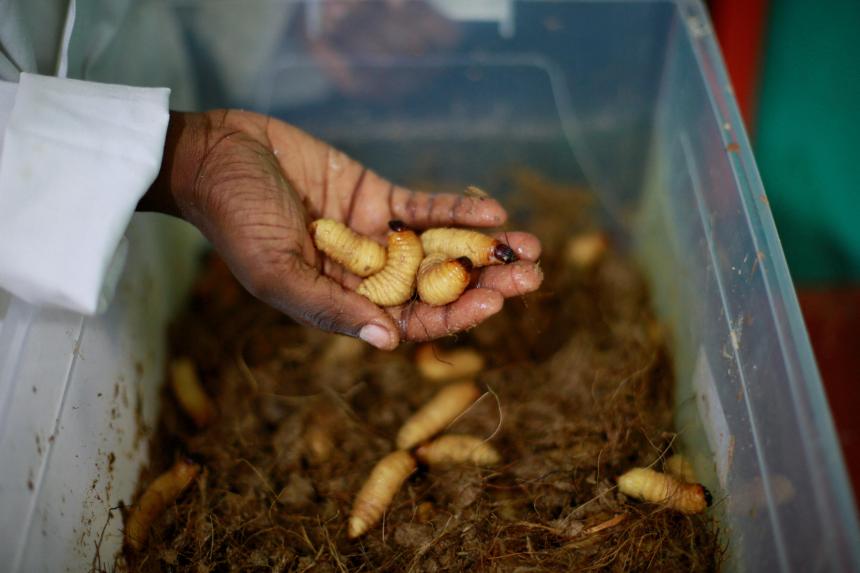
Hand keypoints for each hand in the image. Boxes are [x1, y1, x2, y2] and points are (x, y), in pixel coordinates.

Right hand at [140, 110, 542, 349]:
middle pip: (436, 287)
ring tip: (530, 246)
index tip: (491, 304)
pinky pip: (424, 208)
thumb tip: (388, 341)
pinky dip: (457, 210)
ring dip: (485, 248)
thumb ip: (330, 308)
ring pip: (439, 248)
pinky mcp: (376, 197)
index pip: (408, 321)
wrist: (219, 157)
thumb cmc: (237, 221)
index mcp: (342, 304)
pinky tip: (492, 212)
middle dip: (484, 283)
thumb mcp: (277, 272)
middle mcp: (365, 276)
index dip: (452, 317)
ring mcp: (374, 236)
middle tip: (532, 277)